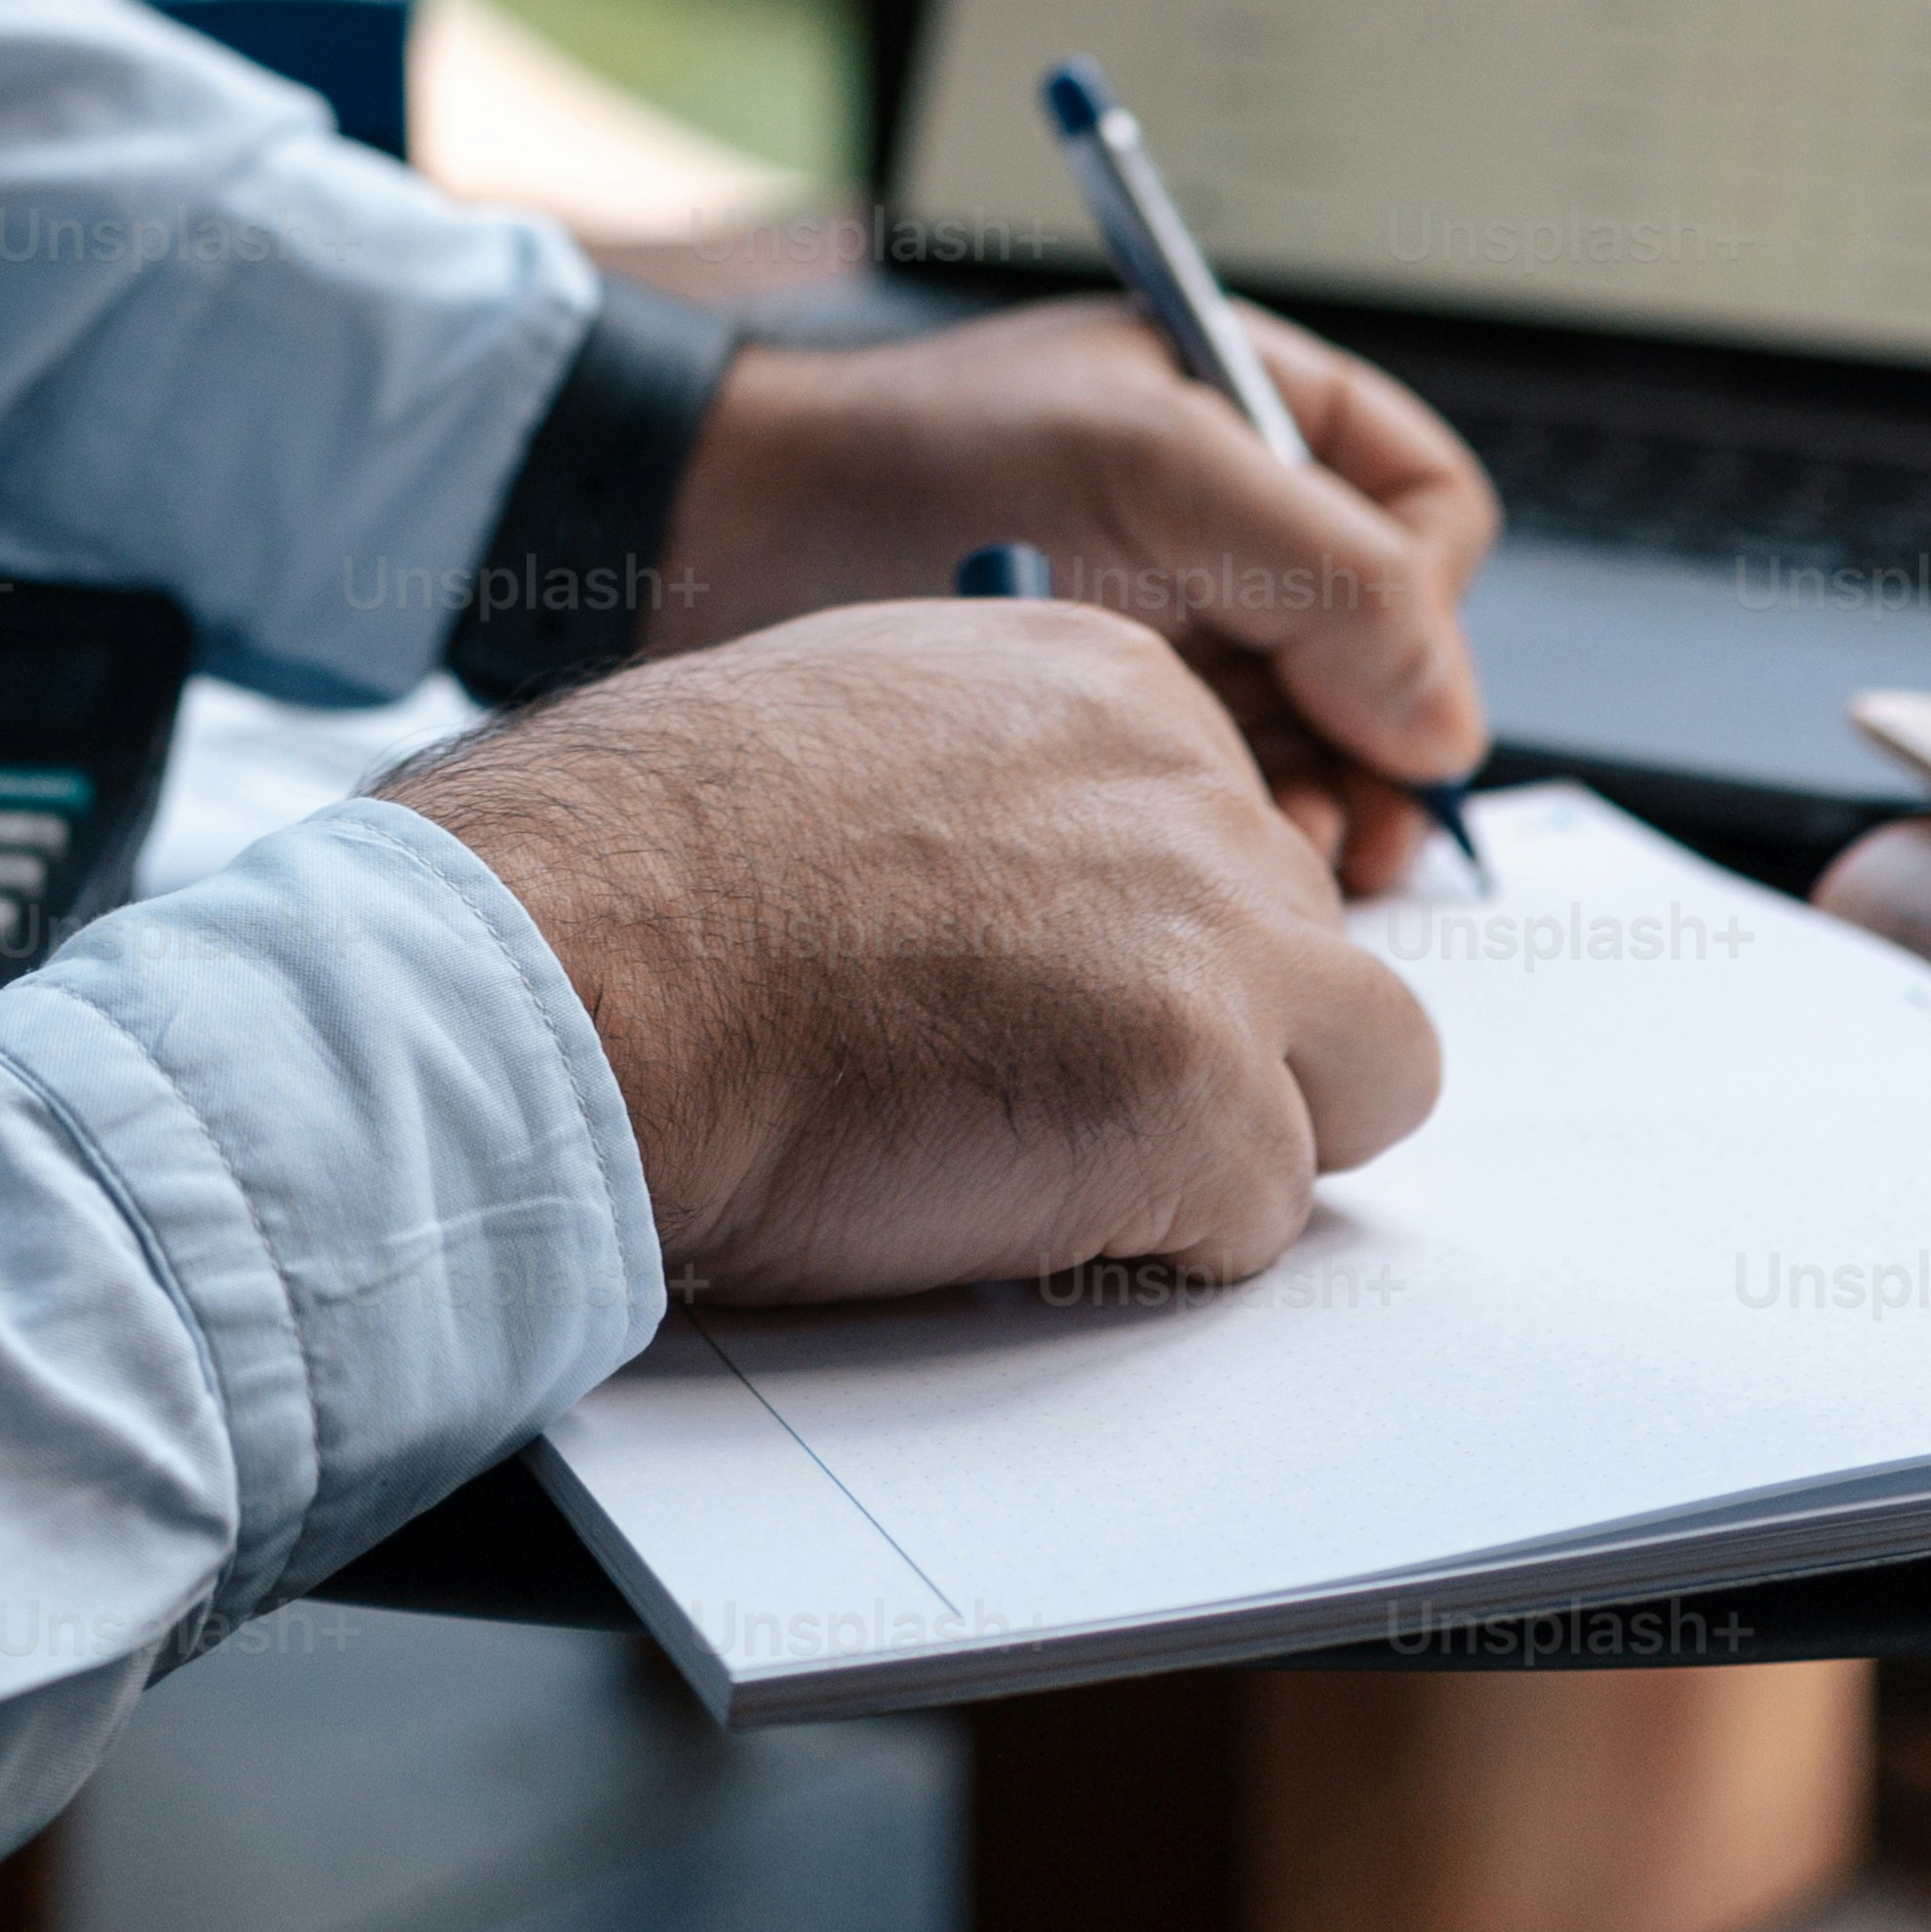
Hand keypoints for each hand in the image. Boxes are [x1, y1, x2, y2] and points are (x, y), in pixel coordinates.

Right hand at [391, 599, 1439, 1302]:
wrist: (570, 967)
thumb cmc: (634, 875)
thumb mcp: (851, 736)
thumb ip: (998, 785)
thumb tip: (1040, 877)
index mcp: (1107, 682)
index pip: (1243, 832)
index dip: (1161, 946)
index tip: (1066, 997)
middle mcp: (1193, 783)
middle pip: (1326, 952)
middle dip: (1225, 1043)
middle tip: (1056, 1098)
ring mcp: (1216, 934)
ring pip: (1360, 1080)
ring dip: (1227, 1144)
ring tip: (1039, 1158)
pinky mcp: (1203, 1089)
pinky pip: (1262, 1218)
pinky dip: (1154, 1249)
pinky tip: (1002, 1207)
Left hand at [649, 300, 1501, 896]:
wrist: (721, 542)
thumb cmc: (920, 464)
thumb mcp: (1151, 472)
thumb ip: (1328, 572)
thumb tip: (1443, 723)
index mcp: (1258, 410)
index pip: (1429, 513)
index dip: (1426, 614)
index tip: (1387, 713)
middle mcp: (1231, 516)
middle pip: (1384, 646)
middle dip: (1374, 743)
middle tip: (1347, 847)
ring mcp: (1171, 618)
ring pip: (1315, 732)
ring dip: (1311, 803)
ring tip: (1273, 865)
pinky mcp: (1104, 714)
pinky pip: (1222, 784)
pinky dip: (1227, 834)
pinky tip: (1193, 873)